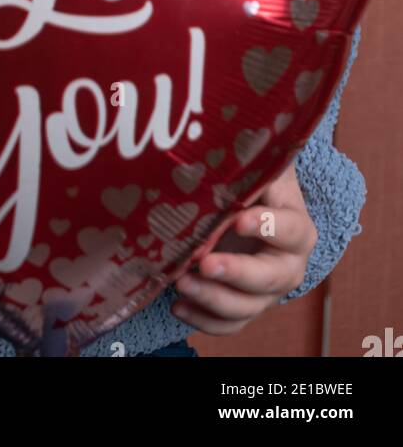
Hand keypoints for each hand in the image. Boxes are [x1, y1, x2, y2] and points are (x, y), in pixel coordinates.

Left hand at [171, 162, 316, 334]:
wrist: (248, 203)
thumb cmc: (250, 180)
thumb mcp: (254, 167)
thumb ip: (248, 164)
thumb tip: (218, 151)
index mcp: (296, 228)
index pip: (291, 230)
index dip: (268, 227)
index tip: (238, 219)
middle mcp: (287, 265)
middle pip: (269, 278)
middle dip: (236, 273)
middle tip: (204, 262)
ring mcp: (266, 291)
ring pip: (247, 307)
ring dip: (213, 298)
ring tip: (181, 283)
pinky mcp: (244, 305)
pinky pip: (228, 324)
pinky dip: (203, 320)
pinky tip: (178, 306)